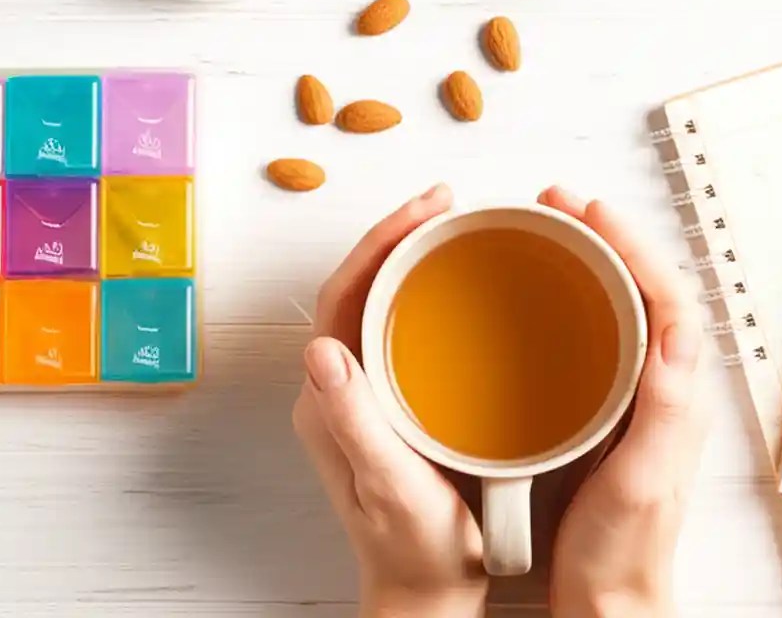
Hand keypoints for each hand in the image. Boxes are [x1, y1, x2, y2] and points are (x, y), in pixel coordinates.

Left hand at [293, 184, 487, 617]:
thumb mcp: (389, 488)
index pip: (342, 297)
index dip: (379, 244)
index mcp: (327, 400)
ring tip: (454, 226)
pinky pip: (402, 328)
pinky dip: (428, 293)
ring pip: (381, 303)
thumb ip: (355, 423)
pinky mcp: (394, 401)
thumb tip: (320, 349)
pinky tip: (461, 285)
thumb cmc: (416, 549)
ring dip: (411, 258)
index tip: (425, 209)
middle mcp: (338, 388)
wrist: (428, 589)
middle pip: (359, 287)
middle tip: (447, 202)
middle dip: (397, 235)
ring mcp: (365, 393)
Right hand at [540, 187, 708, 617]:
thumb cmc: (623, 548)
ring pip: (624, 305)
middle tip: (560, 204)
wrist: (608, 596)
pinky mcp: (609, 410)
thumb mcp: (643, 478)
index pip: (667, 294)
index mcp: (679, 392)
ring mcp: (637, 396)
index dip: (630, 244)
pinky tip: (545, 297)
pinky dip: (576, 300)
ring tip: (551, 230)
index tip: (588, 212)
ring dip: (593, 259)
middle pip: (646, 287)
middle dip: (608, 236)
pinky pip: (602, 335)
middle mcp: (665, 386)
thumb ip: (664, 407)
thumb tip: (677, 328)